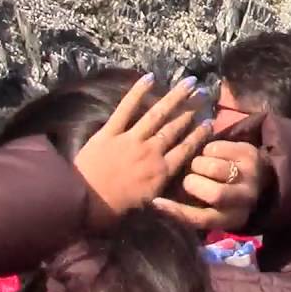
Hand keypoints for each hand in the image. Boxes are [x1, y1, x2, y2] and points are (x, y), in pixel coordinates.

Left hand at [73, 74, 211, 229]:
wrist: (80, 204)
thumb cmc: (111, 213)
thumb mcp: (144, 208)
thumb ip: (159, 193)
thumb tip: (171, 190)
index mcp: (160, 173)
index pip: (186, 150)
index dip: (199, 135)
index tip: (209, 122)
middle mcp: (151, 153)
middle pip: (175, 128)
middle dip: (191, 110)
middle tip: (204, 94)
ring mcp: (131, 140)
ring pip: (157, 114)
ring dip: (174, 97)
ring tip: (188, 82)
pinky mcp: (109, 133)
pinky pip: (125, 109)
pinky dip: (137, 92)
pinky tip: (149, 78)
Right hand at [152, 140, 265, 230]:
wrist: (262, 173)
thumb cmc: (226, 192)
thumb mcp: (212, 206)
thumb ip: (191, 207)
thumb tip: (158, 201)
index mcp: (231, 218)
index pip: (201, 219)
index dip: (176, 211)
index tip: (157, 201)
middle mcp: (245, 199)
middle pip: (214, 193)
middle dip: (193, 182)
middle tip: (189, 178)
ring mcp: (250, 176)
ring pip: (214, 167)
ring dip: (199, 163)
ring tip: (199, 164)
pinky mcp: (250, 154)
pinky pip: (218, 148)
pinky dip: (208, 149)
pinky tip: (211, 153)